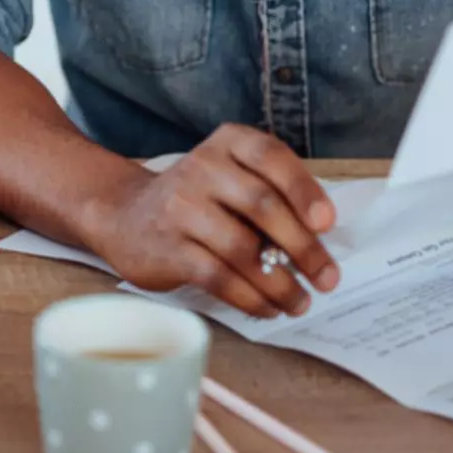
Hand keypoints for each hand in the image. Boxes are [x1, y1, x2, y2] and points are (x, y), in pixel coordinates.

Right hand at [82, 124, 338, 319]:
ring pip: (242, 248)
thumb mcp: (230, 178)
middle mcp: (203, 167)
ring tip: (300, 303)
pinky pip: (218, 277)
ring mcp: (182, 207)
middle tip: (327, 278)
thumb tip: (321, 241)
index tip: (328, 223)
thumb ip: (270, 196)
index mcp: (228, 143)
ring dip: (280, 282)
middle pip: (262, 205)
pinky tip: (267, 309)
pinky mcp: (169, 248)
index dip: (304, 190)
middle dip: (303, 247)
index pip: (271, 157)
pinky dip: (250, 298)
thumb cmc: (197, 201)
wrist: (124, 215)